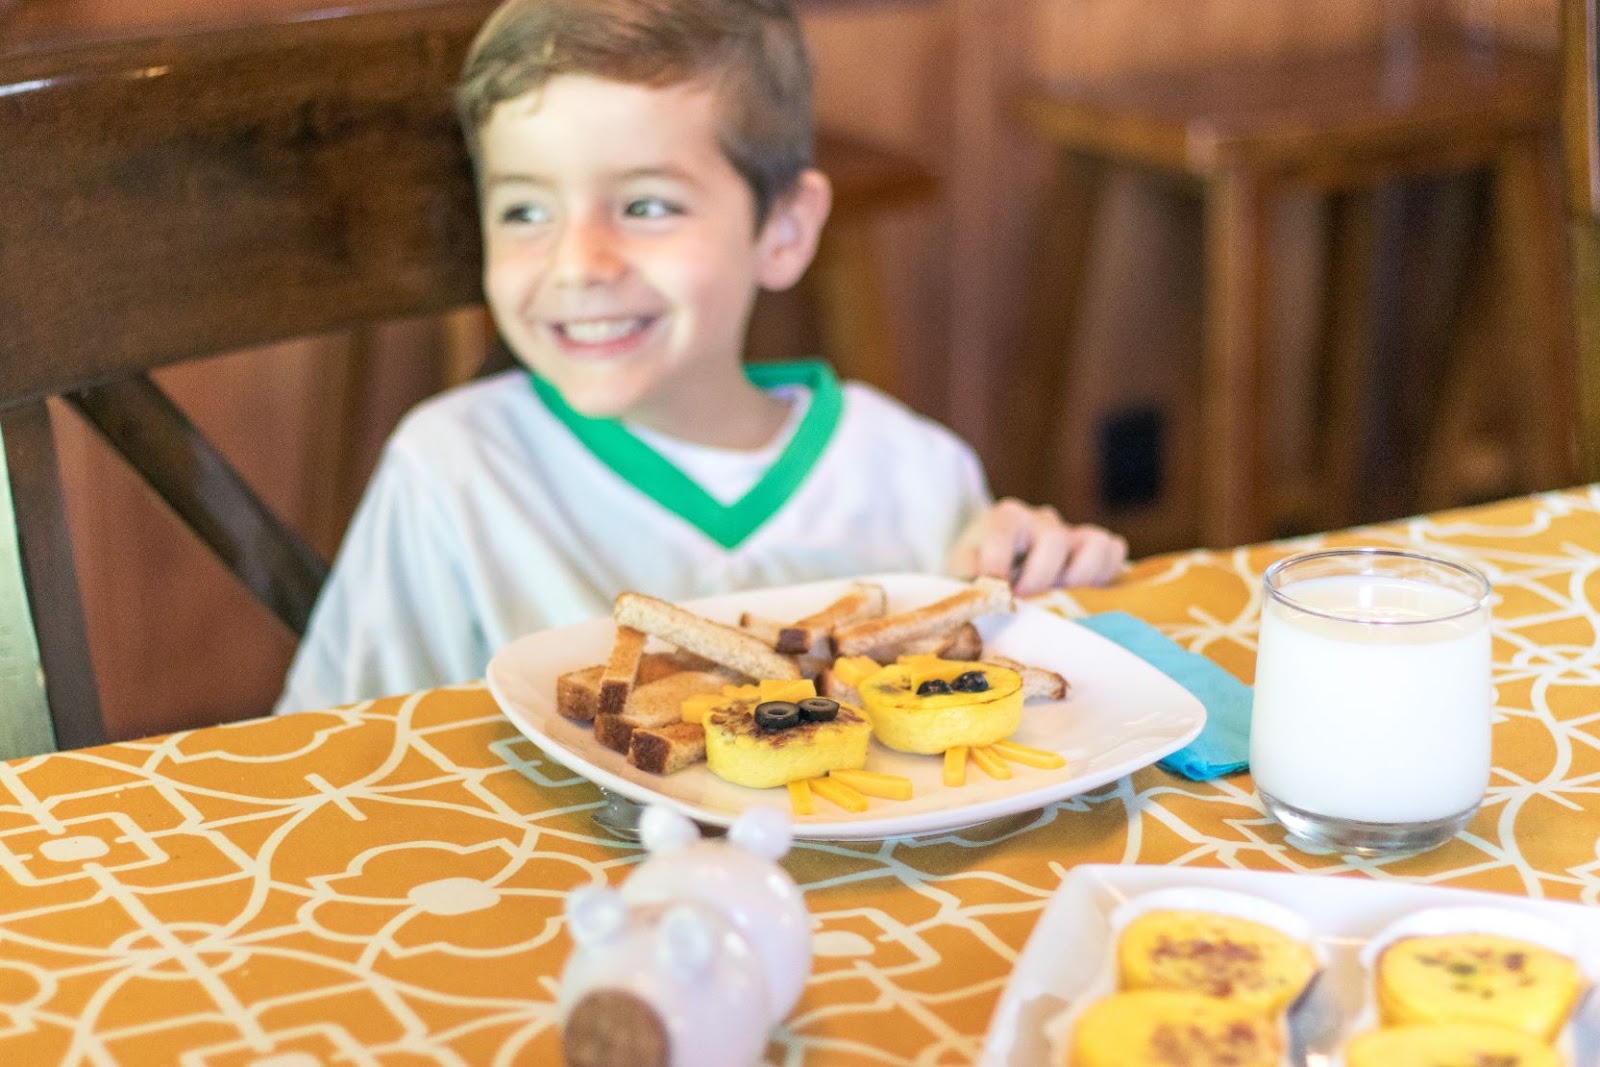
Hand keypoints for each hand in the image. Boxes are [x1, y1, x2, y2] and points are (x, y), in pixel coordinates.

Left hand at [948, 498, 1127, 596]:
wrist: (993, 565)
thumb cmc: (975, 572)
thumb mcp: (960, 574)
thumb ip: (966, 583)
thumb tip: (980, 604)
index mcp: (1004, 518)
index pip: (1004, 532)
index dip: (998, 567)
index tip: (995, 593)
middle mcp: (1041, 519)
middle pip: (1055, 540)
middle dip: (1039, 578)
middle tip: (1024, 601)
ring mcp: (1070, 532)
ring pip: (1094, 544)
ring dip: (1079, 577)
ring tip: (1058, 596)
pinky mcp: (1091, 547)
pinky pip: (1113, 551)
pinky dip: (1104, 574)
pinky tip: (1080, 593)